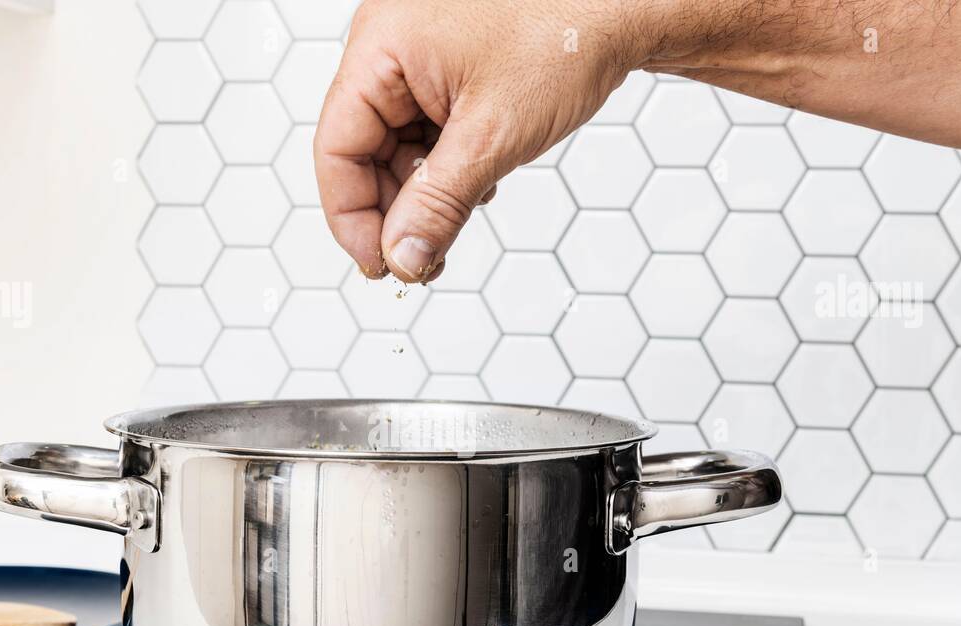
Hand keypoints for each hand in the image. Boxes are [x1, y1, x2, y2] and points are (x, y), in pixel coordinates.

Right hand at [314, 0, 637, 282]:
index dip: (351, 217)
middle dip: (394, 210)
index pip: (335, 148)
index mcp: (381, 46)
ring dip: (423, 193)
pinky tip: (476, 182)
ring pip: (397, 146)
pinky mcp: (448, 67)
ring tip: (456, 218)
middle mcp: (390, 45)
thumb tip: (403, 258)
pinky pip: (426, 130)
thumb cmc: (564, 32)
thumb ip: (437, 204)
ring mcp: (419, 55)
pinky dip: (446, 166)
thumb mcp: (492, 136)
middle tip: (422, 256)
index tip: (379, 264)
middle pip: (363, 150)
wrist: (625, 4)